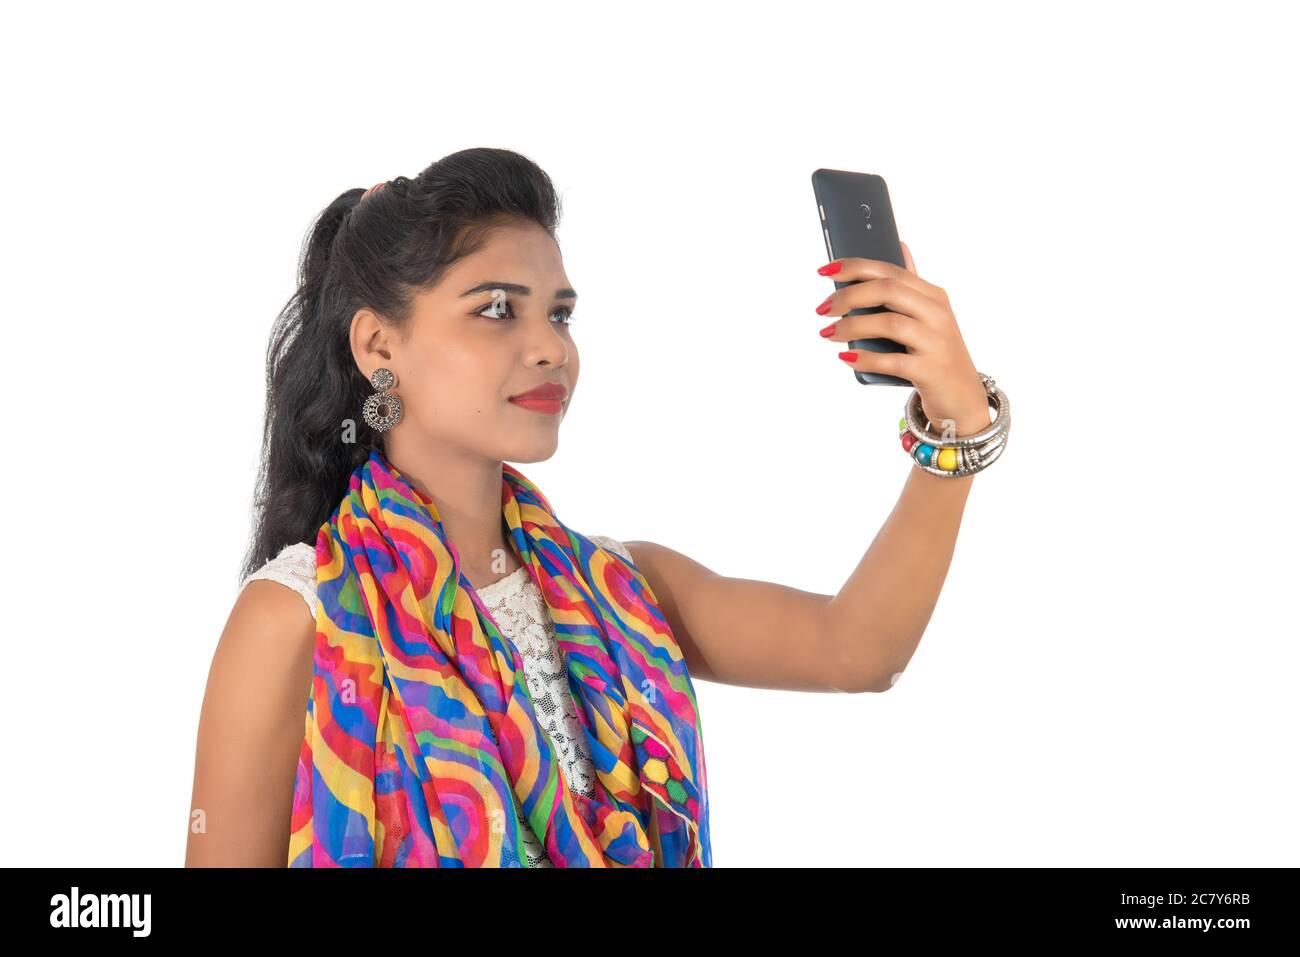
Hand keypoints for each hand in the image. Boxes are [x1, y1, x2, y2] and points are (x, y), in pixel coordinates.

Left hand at [815, 241, 989, 436]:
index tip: (824, 272)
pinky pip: (892, 361)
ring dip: (851, 327)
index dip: (855, 267)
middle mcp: (937, 314)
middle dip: (848, 296)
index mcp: (933, 295)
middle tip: (823, 309)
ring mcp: (936, 342)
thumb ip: (912, 284)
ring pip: (888, 323)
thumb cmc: (936, 353)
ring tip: (828, 333)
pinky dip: (866, 359)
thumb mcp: (930, 314)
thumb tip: (900, 246)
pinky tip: (846, 358)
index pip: (890, 271)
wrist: (963, 397)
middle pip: (888, 290)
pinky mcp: (930, 371)